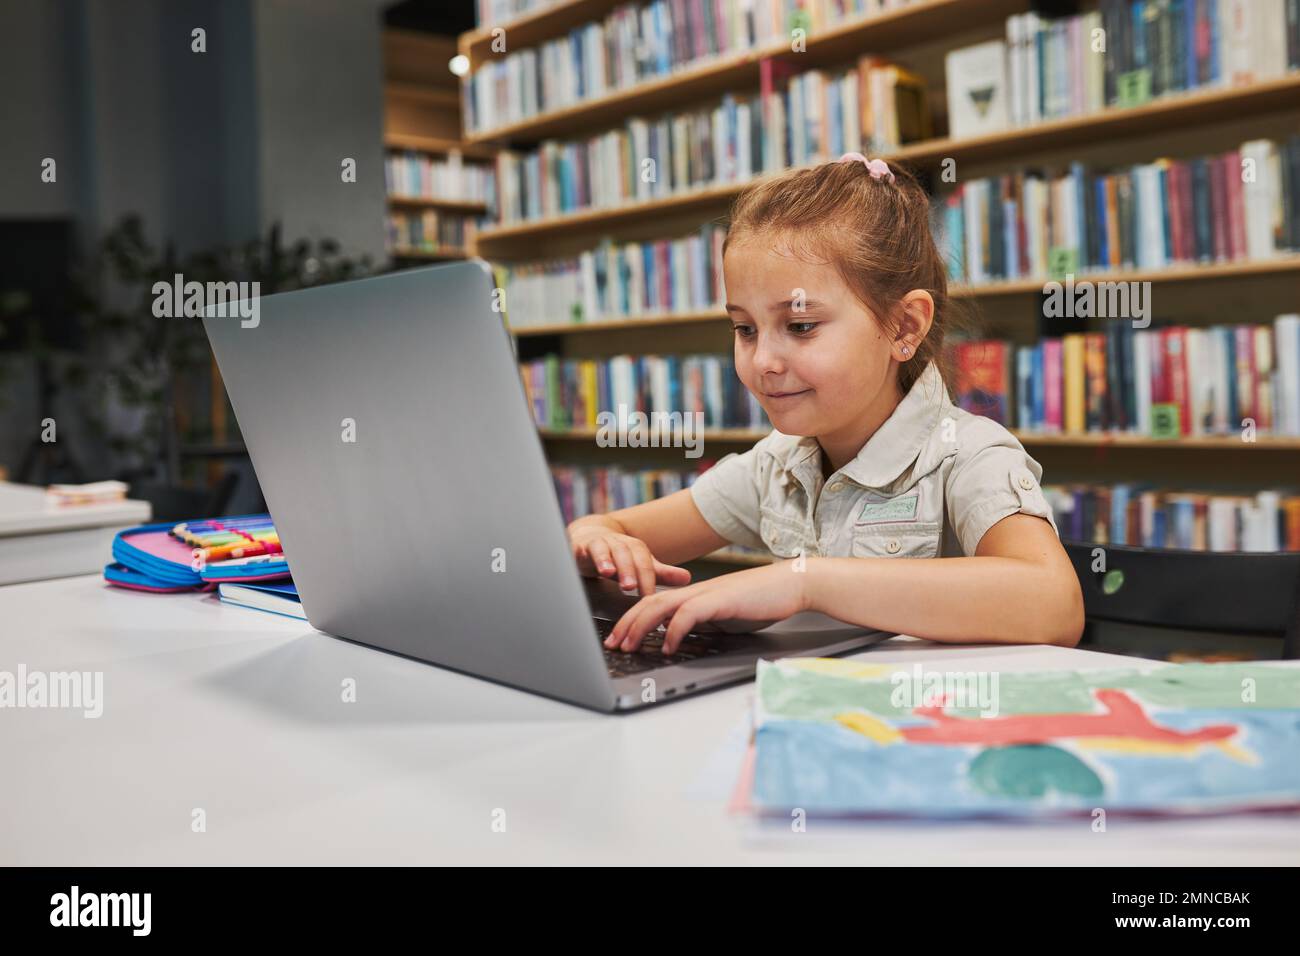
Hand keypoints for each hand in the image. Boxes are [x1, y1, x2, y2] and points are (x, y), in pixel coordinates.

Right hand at [568, 520, 691, 596]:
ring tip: (608, 573)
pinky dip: (581, 554)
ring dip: (606, 560)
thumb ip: (660, 573)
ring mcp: (598, 543)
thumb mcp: (638, 564)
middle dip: (628, 570)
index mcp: (634, 548)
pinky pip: (580, 549)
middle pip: (625, 554)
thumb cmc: (617, 556)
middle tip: (631, 587)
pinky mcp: (579, 546)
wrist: (589, 537)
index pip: (644, 562)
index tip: (649, 596)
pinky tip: (580, 561)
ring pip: (602, 549)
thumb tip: (687, 579)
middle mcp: (617, 543)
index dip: (646, 578)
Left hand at [606, 562, 812, 654]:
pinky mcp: (720, 601)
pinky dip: (674, 631)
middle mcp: (695, 591)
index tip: (620, 638)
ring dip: (641, 627)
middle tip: (613, 643)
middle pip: (649, 603)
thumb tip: (683, 638)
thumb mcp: (725, 616)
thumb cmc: (763, 601)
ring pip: (661, 606)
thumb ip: (703, 623)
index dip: (632, 619)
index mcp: (694, 594)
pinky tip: (669, 646)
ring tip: (630, 645)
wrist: (792, 585)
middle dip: (627, 624)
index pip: (654, 603)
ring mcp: (706, 594)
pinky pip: (689, 614)